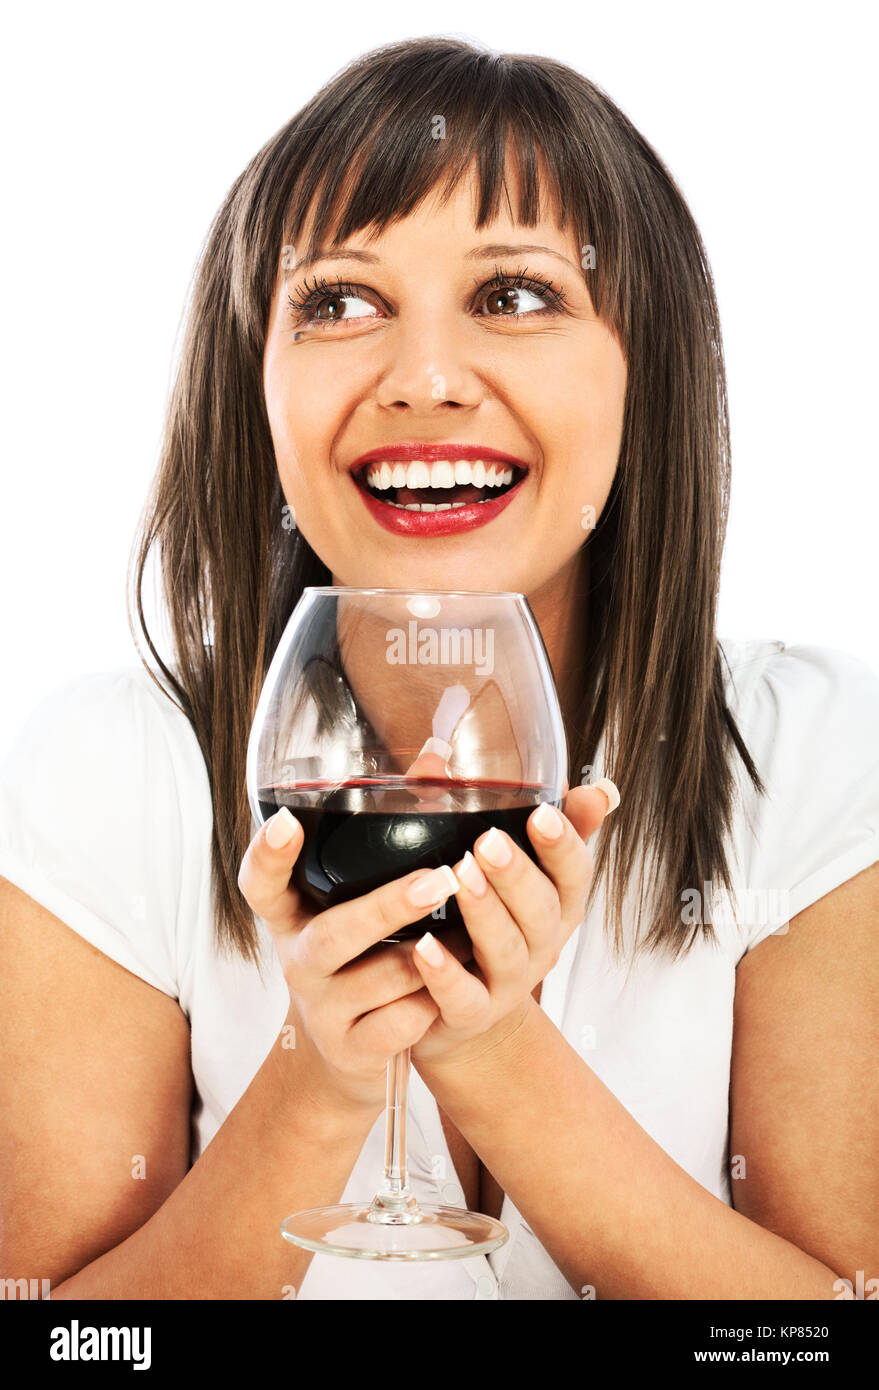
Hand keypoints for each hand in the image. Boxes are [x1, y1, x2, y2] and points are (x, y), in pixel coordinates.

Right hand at [237, 813, 471, 1114]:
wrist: (354, 1055)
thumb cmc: (363, 957)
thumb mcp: (359, 904)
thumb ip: (388, 841)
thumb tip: (435, 758)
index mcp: (294, 917)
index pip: (261, 885)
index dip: (268, 856)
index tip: (285, 821)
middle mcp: (299, 961)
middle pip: (331, 936)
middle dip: (389, 907)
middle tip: (442, 880)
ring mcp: (322, 1010)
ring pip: (380, 981)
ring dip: (433, 958)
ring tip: (473, 933)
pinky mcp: (352, 1051)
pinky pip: (400, 1025)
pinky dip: (432, 1006)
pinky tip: (452, 990)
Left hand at [409, 779, 619, 1070]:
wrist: (461, 1015)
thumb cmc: (477, 923)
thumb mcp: (487, 868)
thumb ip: (465, 812)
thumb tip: (436, 750)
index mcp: (555, 902)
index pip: (576, 871)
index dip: (566, 843)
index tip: (543, 811)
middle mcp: (543, 943)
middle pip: (544, 909)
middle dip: (518, 874)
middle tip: (488, 841)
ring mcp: (509, 982)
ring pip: (508, 950)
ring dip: (485, 913)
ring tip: (459, 877)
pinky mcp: (471, 1014)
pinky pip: (463, 997)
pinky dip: (444, 973)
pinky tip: (423, 948)